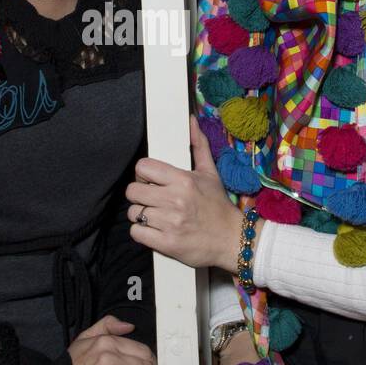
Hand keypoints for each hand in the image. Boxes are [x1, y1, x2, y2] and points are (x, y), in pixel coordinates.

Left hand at [125, 114, 243, 273]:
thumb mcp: (210, 173)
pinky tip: (154, 229)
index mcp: (183, 180)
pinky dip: (142, 232)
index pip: (142, 168)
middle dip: (139, 195)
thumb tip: (191, 121)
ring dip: (141, 215)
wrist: (232, 240)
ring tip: (155, 216)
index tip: (149, 181)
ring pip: (133, 213)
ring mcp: (169, 223)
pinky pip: (137, 233)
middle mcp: (174, 200)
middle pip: (132, 191)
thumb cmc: (218, 206)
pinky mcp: (166, 243)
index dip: (142, 174)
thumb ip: (199, 146)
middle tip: (151, 199)